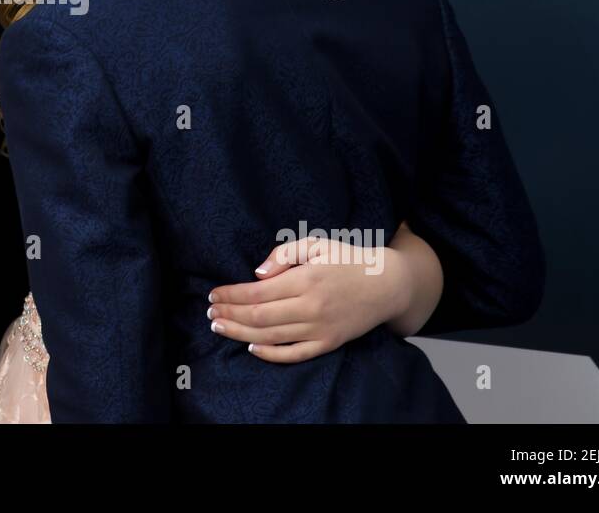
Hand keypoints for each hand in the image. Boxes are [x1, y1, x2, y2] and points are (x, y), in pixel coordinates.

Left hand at [205, 236, 412, 363]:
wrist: (388, 285)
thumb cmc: (349, 260)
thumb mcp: (317, 244)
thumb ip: (285, 253)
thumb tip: (257, 273)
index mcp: (306, 279)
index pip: (257, 292)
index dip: (231, 295)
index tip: (213, 294)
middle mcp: (311, 307)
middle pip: (258, 316)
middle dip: (229, 314)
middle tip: (210, 313)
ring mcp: (320, 329)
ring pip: (271, 336)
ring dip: (241, 333)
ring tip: (220, 327)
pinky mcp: (329, 343)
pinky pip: (294, 354)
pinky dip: (271, 353)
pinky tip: (252, 347)